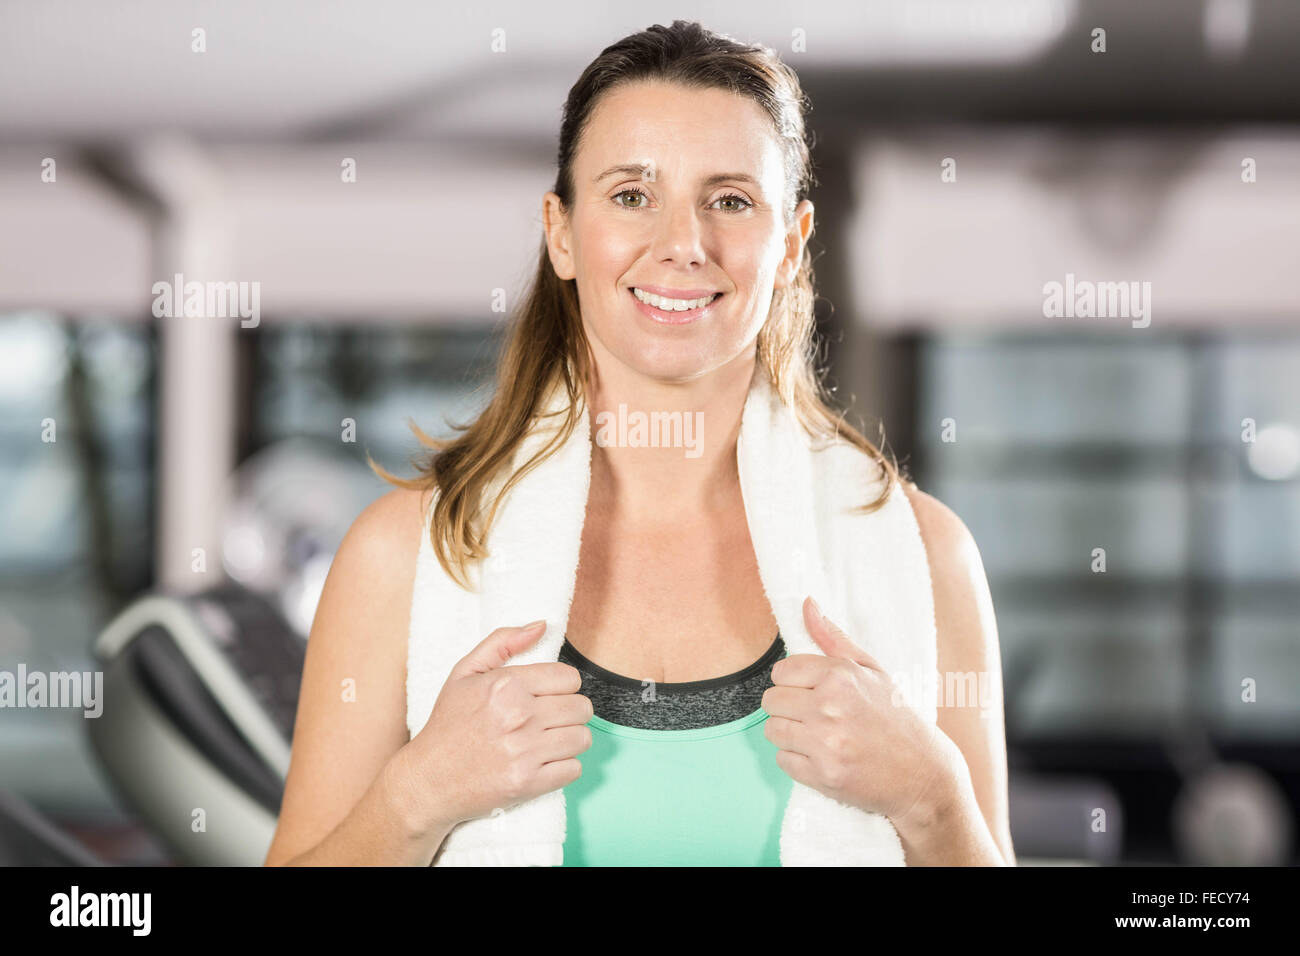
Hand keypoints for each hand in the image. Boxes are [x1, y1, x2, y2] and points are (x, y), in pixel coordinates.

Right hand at [399, 621, 593, 829]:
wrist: (428, 780)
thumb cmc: (448, 725)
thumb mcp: (465, 673)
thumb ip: (503, 642)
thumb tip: (541, 625)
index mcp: (505, 685)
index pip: (569, 678)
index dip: (561, 686)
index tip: (548, 695)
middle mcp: (518, 716)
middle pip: (581, 707)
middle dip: (569, 712)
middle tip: (549, 719)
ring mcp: (525, 752)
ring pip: (583, 737)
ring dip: (569, 739)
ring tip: (548, 740)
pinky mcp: (529, 783)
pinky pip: (575, 769)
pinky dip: (564, 767)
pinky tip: (544, 762)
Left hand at [762, 597, 959, 826]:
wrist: (925, 773)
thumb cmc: (896, 716)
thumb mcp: (872, 670)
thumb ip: (832, 638)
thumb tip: (806, 603)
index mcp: (841, 676)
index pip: (780, 672)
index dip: (792, 682)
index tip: (810, 691)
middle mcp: (830, 707)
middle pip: (771, 701)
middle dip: (788, 707)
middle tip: (815, 715)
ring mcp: (826, 743)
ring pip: (772, 731)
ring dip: (790, 734)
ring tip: (818, 736)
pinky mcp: (823, 775)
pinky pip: (783, 761)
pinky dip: (798, 761)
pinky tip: (823, 757)